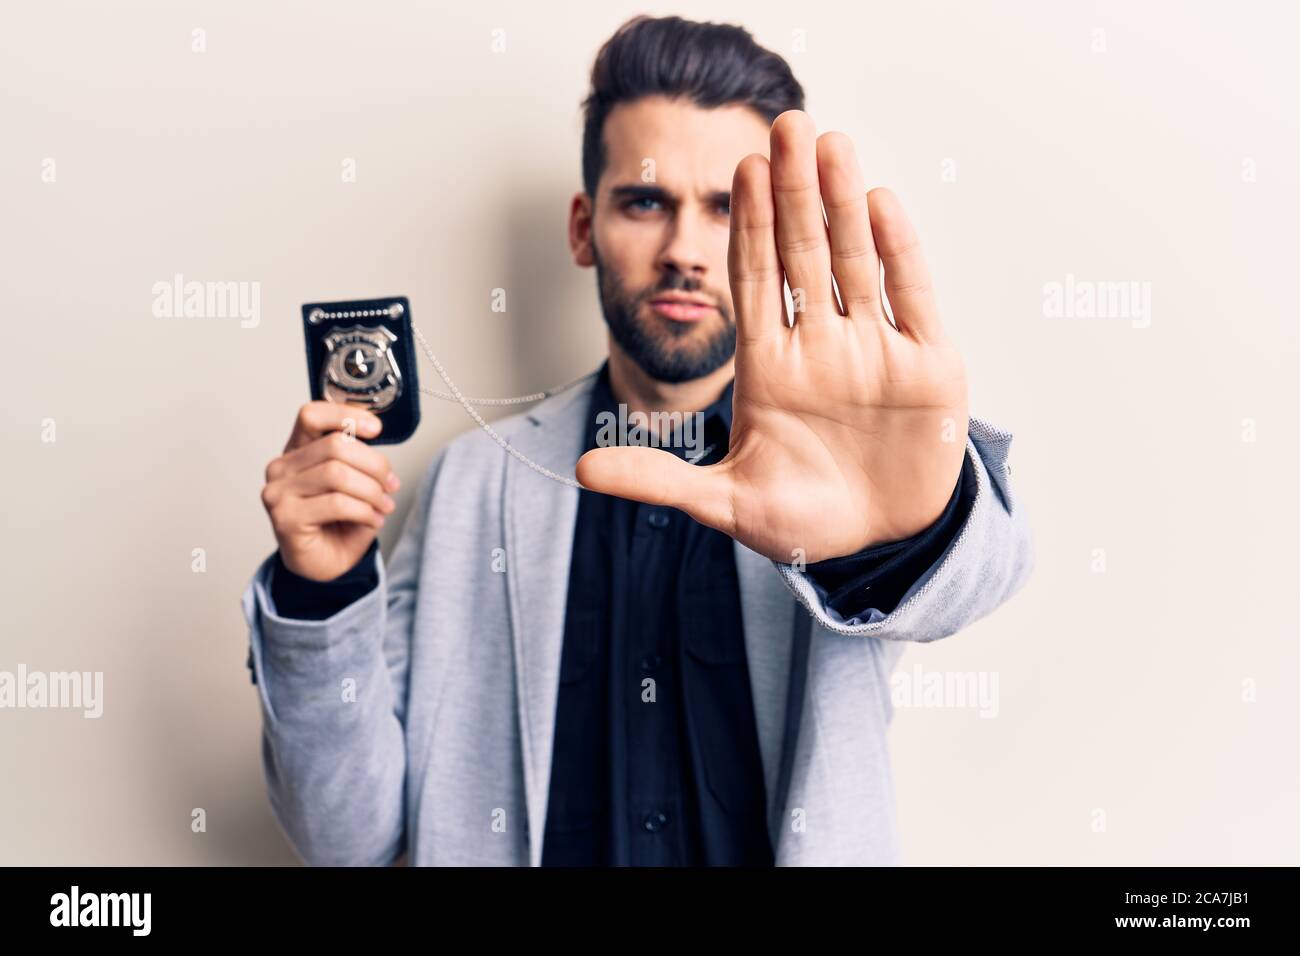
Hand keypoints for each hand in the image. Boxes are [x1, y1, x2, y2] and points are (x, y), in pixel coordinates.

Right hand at [261, 402, 400, 580]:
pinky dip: (364, 511)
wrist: (323, 563)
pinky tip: (373, 519)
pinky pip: (336, 504)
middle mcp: (281, 468)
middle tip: (391, 485)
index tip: (376, 429)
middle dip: (374, 465)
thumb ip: (357, 459)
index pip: (312, 416)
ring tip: (384, 505)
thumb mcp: (353, 483)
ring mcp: (279, 493)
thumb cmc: (337, 522)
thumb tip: (378, 444)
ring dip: (371, 491)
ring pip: (337, 474)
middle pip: (335, 446)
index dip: (346, 415)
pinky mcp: (285, 518)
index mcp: (297, 451)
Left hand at [575, 111, 968, 563]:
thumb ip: (661, 482)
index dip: (748, 226)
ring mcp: (874, 351)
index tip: (737, 168)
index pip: (755, 280)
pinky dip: (899, 253)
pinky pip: (912, 299)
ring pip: (856, 262)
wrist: (880, 548)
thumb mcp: (727, 504)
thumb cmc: (804, 523)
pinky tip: (880, 203)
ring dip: (844, 204)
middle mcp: (820, 347)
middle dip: (793, 192)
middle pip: (804, 255)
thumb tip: (582, 470)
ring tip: (830, 144)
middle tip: (785, 124)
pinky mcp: (928, 367)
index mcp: (770, 369)